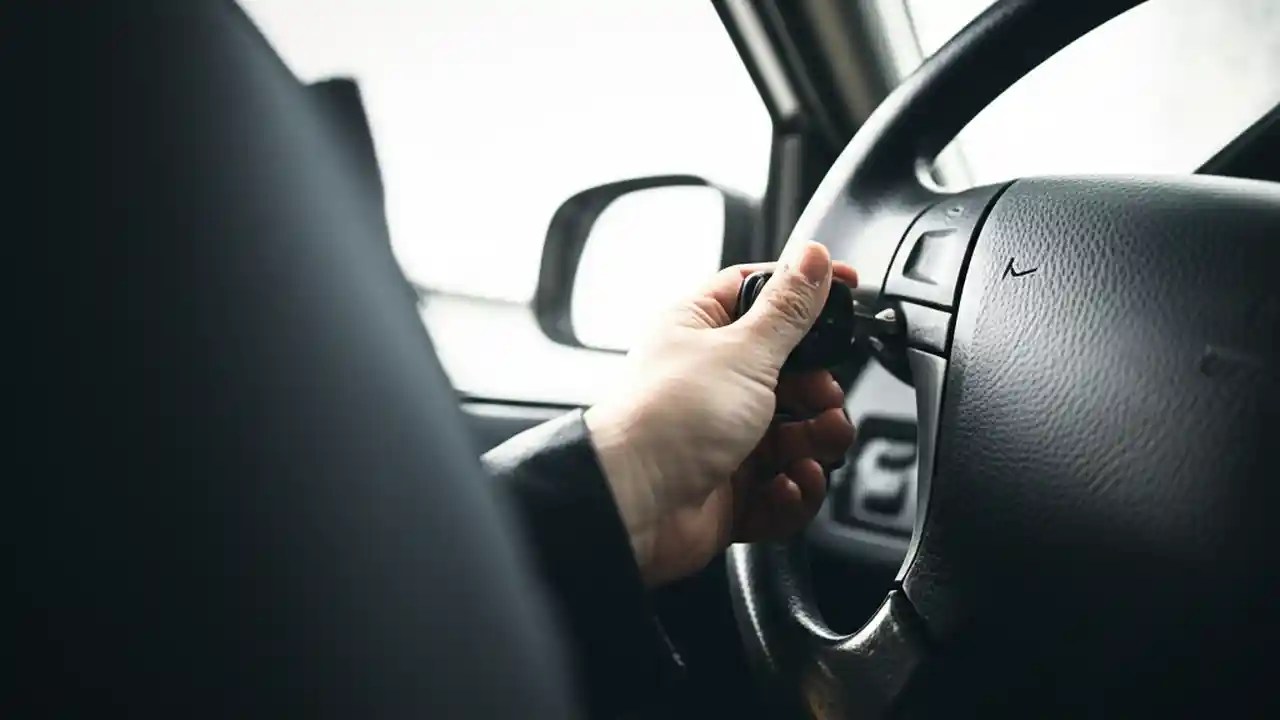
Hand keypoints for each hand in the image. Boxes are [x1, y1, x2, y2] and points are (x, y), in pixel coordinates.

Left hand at [584, 242, 857, 586]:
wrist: (633, 508)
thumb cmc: (667, 420)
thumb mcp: (743, 351)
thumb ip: (788, 308)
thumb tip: (812, 255)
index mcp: (699, 331)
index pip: (759, 293)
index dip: (804, 291)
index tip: (846, 291)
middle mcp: (710, 381)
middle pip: (790, 372)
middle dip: (820, 391)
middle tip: (824, 400)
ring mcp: (720, 437)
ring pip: (793, 433)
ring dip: (815, 443)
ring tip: (814, 450)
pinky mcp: (730, 488)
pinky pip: (781, 487)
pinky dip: (793, 491)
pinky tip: (787, 486)